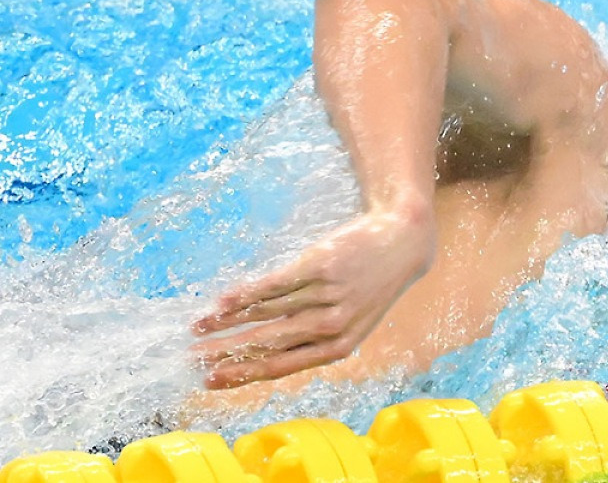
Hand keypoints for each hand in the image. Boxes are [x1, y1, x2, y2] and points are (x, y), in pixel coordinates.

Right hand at [191, 204, 434, 388]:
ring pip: (265, 313)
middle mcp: (331, 326)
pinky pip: (274, 284)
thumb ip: (311, 339)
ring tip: (197, 326)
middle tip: (191, 357)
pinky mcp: (320, 266)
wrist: (401, 242)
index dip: (241, 374)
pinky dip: (244, 294)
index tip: (210, 380)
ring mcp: (325, 296)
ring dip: (226, 322)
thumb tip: (261, 354)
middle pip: (266, 343)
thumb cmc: (369, 286)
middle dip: (224, 352)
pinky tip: (221, 301)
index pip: (279, 367)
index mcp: (338, 348)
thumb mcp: (351, 322)